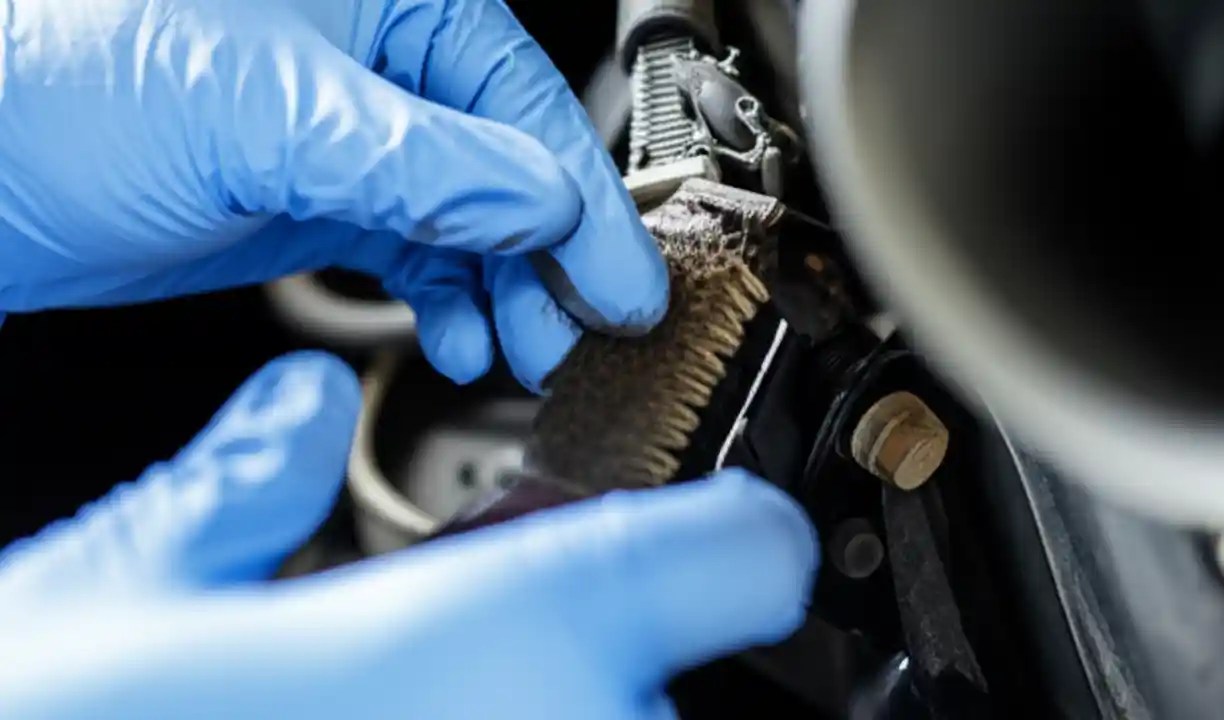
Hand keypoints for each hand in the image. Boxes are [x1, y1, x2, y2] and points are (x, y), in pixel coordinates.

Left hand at [0, 0, 666, 389]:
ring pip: (475, 218)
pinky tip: (462, 339)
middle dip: (552, 259)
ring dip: (508, 292)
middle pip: (515, 164)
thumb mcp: (267, 116)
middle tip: (581, 337)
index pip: (525, 100)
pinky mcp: (325, 199)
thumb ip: (422, 164)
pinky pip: (422, 252)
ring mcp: (355, 137)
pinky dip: (451, 300)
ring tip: (522, 354)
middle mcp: (382, 60)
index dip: (585, 201)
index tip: (624, 285)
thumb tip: (543, 202)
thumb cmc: (64, 84)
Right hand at [0, 353, 817, 718]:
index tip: (718, 533)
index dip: (735, 532)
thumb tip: (293, 412)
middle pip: (677, 683)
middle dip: (603, 665)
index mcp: (506, 635)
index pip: (750, 553)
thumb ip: (235, 492)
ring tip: (433, 712)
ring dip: (565, 719)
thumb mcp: (114, 600)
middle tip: (481, 662)